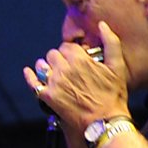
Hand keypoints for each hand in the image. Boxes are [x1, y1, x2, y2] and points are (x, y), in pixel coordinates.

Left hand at [25, 22, 129, 137]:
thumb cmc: (112, 96)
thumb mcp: (117, 67)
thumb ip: (111, 43)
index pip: (67, 47)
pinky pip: (32, 82)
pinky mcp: (47, 95)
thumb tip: (103, 25)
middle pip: (54, 54)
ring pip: (43, 65)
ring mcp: (53, 82)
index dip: (72, 53)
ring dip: (47, 67)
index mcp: (79, 58)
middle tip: (68, 69)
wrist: (104, 122)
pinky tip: (29, 72)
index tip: (77, 60)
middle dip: (60, 59)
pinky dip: (30, 76)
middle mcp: (63, 68)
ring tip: (55, 73)